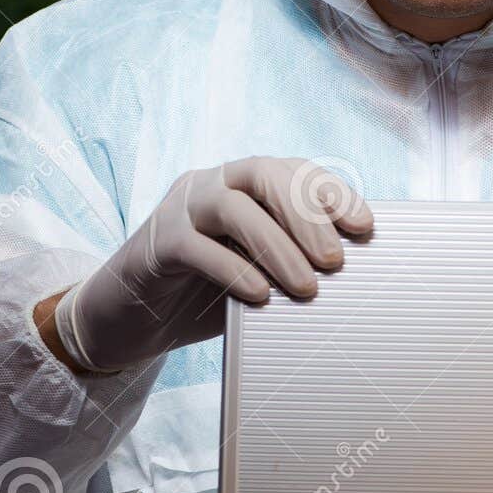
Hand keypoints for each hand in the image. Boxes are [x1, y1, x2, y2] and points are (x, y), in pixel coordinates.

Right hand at [52, 157, 372, 373]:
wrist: (127, 321)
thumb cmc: (202, 294)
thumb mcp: (256, 273)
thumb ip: (289, 262)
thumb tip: (349, 276)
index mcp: (243, 185)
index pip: (294, 171)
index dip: (332, 194)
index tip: (365, 227)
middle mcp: (213, 185)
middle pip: (266, 175)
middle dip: (307, 215)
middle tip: (335, 261)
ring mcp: (180, 209)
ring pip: (234, 207)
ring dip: (277, 246)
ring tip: (307, 287)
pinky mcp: (154, 244)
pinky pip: (196, 246)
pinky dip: (233, 269)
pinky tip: (259, 295)